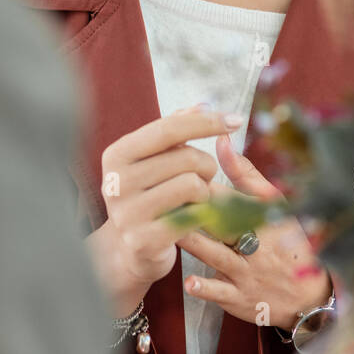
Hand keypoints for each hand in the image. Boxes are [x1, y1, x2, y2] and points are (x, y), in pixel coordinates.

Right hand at [87, 105, 242, 317]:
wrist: (128, 249)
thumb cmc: (147, 194)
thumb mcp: (153, 159)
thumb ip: (175, 130)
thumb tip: (203, 104)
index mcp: (117, 154)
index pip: (169, 128)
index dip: (206, 122)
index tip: (236, 120)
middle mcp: (116, 181)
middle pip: (185, 157)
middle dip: (207, 164)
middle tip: (205, 176)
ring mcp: (128, 212)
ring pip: (192, 185)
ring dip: (205, 190)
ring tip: (196, 197)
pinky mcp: (144, 239)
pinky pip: (193, 215)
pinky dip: (202, 213)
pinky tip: (193, 215)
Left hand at [176, 134, 331, 330]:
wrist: (308, 297)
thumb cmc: (287, 243)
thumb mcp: (276, 206)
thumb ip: (246, 174)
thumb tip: (221, 140)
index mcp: (263, 217)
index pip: (233, 195)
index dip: (206, 184)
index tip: (181, 172)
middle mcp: (255, 243)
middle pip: (223, 222)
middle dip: (197, 210)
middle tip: (168, 197)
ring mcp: (246, 273)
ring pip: (216, 255)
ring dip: (193, 243)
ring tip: (170, 229)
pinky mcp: (239, 298)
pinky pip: (220, 292)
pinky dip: (205, 287)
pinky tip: (188, 281)